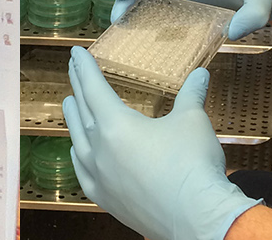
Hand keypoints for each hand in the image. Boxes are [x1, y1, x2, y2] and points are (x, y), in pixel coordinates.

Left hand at [62, 47, 258, 239]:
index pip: (94, 88)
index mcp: (115, 124)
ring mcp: (99, 176)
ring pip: (76, 141)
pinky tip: (77, 152)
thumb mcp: (193, 122)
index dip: (85, 68)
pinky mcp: (105, 199)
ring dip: (73, 119)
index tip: (75, 54)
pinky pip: (82, 172)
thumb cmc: (192, 166)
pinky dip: (77, 156)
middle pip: (82, 111)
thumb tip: (200, 74)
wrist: (197, 218)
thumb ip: (191, 95)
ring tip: (70, 104)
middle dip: (78, 88)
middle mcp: (98, 149)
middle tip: (73, 71)